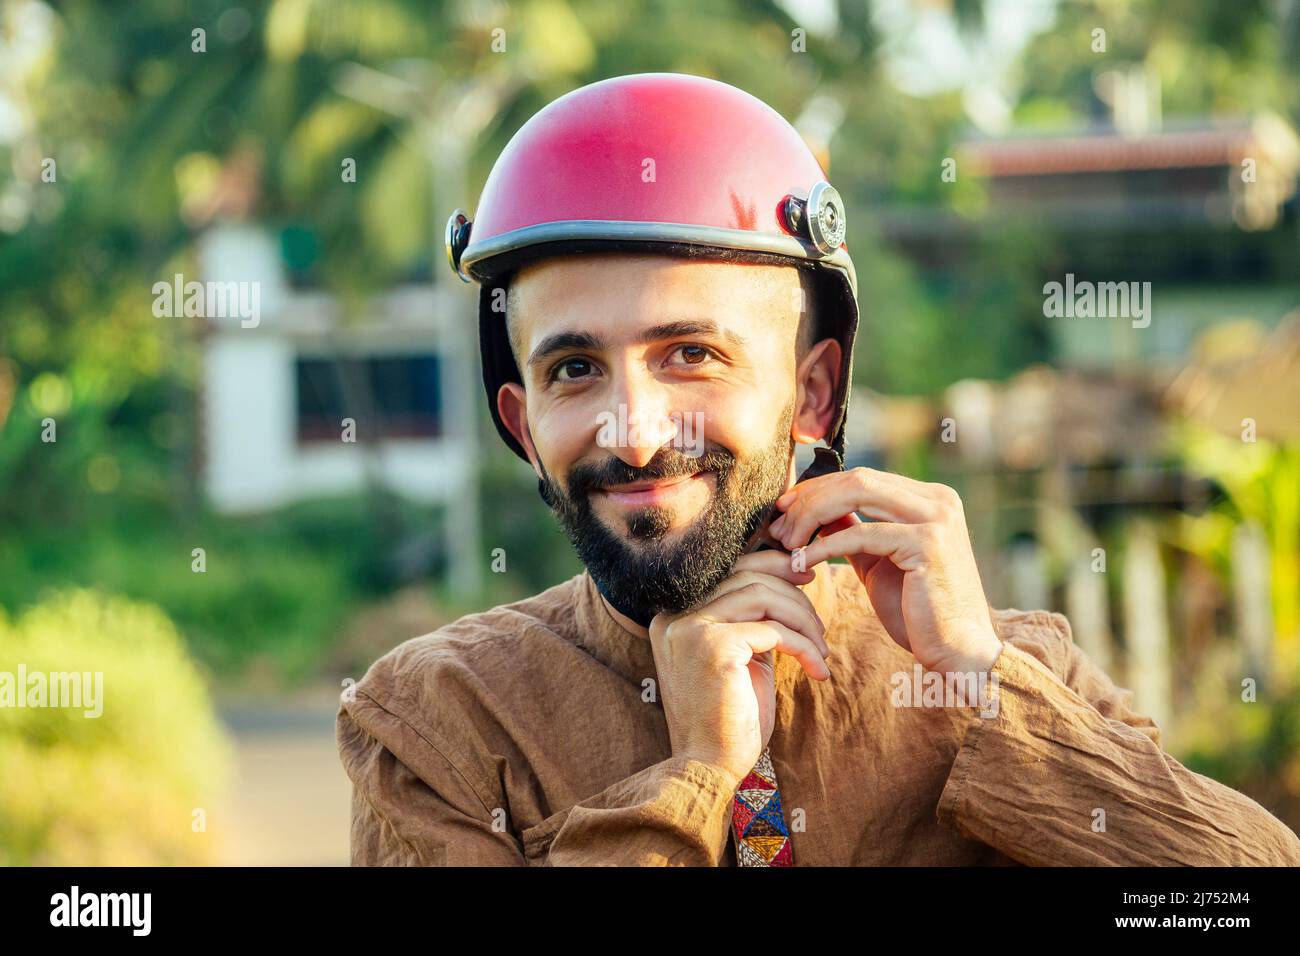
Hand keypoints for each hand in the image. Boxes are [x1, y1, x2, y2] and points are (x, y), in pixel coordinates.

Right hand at [648, 549, 831, 785]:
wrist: (709, 768)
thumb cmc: (728, 718)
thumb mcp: (739, 657)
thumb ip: (751, 620)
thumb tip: (787, 578)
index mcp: (675, 615)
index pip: (728, 569)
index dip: (771, 564)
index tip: (805, 578)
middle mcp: (675, 615)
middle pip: (746, 575)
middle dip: (793, 590)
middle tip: (821, 618)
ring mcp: (690, 627)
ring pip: (762, 594)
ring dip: (803, 618)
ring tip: (821, 648)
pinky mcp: (713, 646)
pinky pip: (774, 629)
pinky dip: (803, 646)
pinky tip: (818, 669)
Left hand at [768, 467, 1001, 675]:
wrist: (958, 651)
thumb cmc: (916, 611)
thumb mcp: (877, 562)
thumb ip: (853, 530)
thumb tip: (817, 509)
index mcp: (930, 499)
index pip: (862, 477)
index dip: (818, 488)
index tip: (784, 507)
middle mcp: (938, 499)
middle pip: (856, 479)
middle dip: (809, 499)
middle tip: (778, 524)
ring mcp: (937, 518)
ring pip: (857, 493)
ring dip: (812, 515)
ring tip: (786, 540)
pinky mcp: (928, 543)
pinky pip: (862, 533)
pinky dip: (824, 545)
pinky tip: (801, 561)